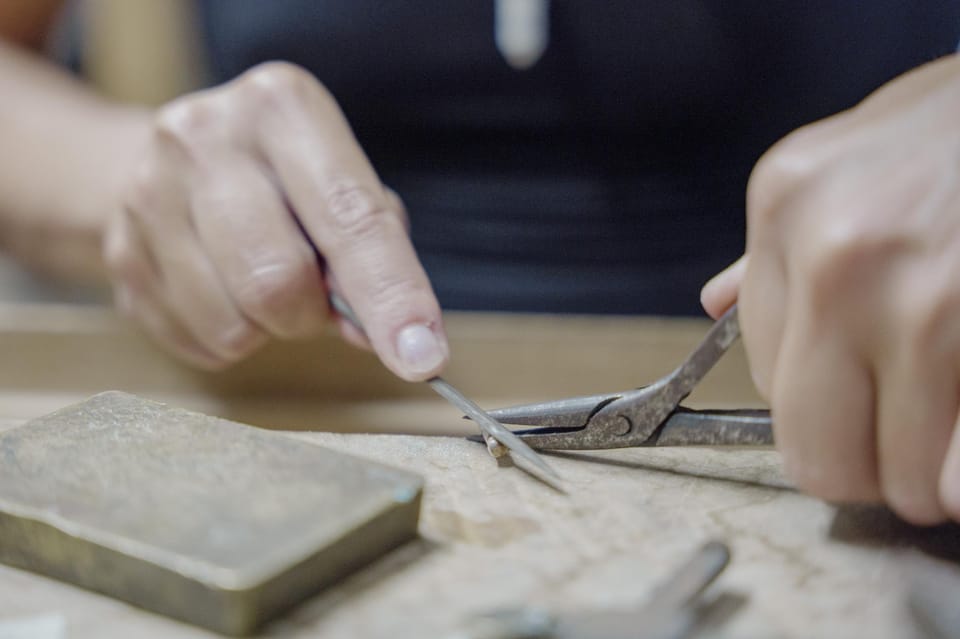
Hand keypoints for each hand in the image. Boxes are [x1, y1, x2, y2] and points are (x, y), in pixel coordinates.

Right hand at [103, 62, 447, 379]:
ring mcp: (147, 193)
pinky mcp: (120, 251)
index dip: (392, 295)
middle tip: (311, 298)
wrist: (164, 161)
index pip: (351, 218)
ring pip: (235, 323)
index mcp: (281, 108)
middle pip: (278, 282)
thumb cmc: (282, 183)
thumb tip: (398, 339)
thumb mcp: (340, 184)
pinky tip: (222, 290)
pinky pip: (200, 341)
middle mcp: (206, 138)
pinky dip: (230, 337)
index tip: (423, 357)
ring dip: (269, 329)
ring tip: (261, 281)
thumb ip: (376, 254)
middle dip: (310, 315)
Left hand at [702, 54, 959, 524]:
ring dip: (923, 475)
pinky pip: (958, 469)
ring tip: (941, 430)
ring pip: (901, 473)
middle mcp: (839, 256)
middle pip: (815, 445)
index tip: (848, 409)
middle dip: (857, 466)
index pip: (764, 375)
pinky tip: (958, 436)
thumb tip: (717, 305)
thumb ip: (778, 244)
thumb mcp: (845, 162)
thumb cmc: (955, 131)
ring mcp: (923, 300)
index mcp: (786, 206)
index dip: (814, 407)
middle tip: (893, 451)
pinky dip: (957, 472)